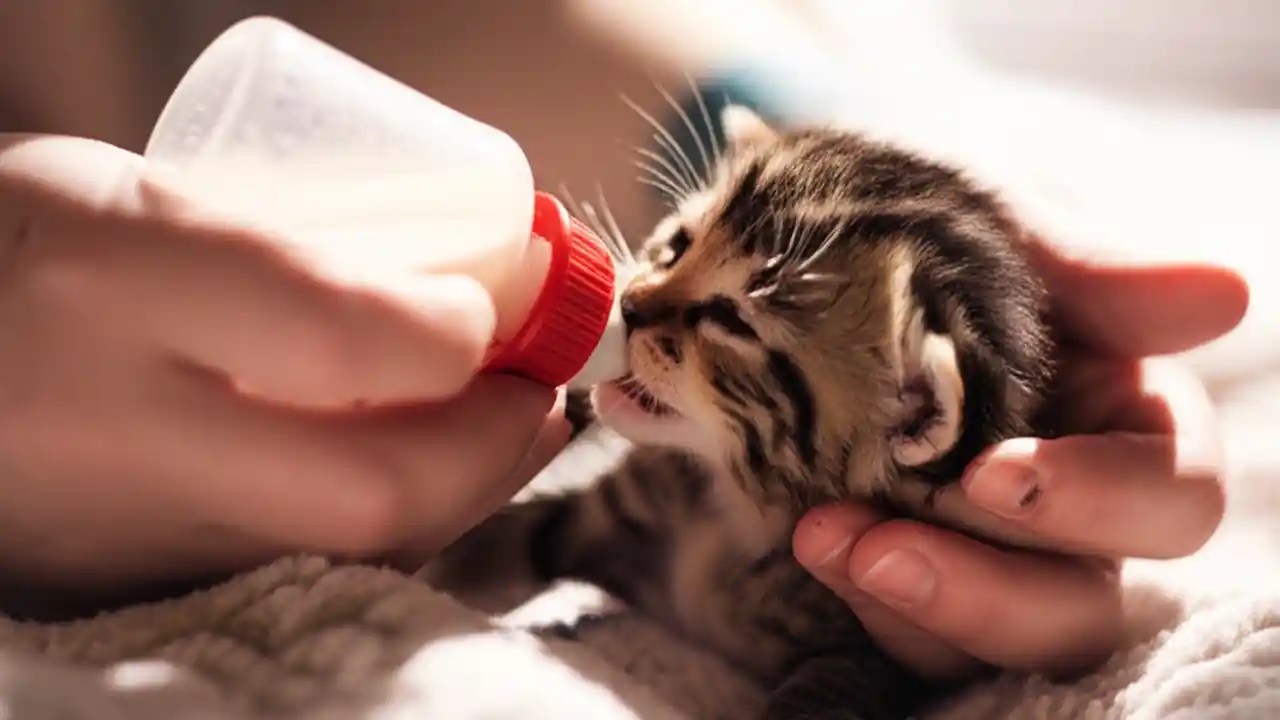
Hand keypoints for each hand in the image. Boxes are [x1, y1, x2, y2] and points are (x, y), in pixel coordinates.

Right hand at [0, 135, 567, 610]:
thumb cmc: (19, 248)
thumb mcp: (143, 195)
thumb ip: (295, 249)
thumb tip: (460, 299)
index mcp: (114, 282)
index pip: (339, 333)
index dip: (454, 334)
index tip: (494, 312)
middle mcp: (122, 433)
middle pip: (371, 490)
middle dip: (494, 449)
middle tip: (536, 395)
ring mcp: (127, 539)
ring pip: (355, 555)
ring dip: (465, 492)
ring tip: (504, 431)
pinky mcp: (135, 594)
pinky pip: (308, 575)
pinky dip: (394, 527)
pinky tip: (420, 475)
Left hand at [792, 237, 1247, 679]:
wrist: (777, 255)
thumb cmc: (910, 217)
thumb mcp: (990, 218)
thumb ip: (1093, 269)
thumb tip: (1226, 293)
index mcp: (1119, 412)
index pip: (1172, 493)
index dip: (1103, 498)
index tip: (996, 471)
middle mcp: (1067, 500)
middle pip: (1088, 600)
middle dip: (996, 590)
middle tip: (892, 547)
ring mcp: (985, 549)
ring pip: (1003, 637)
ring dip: (924, 605)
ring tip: (827, 538)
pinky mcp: (907, 579)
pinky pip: (914, 636)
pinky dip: (867, 600)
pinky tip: (813, 539)